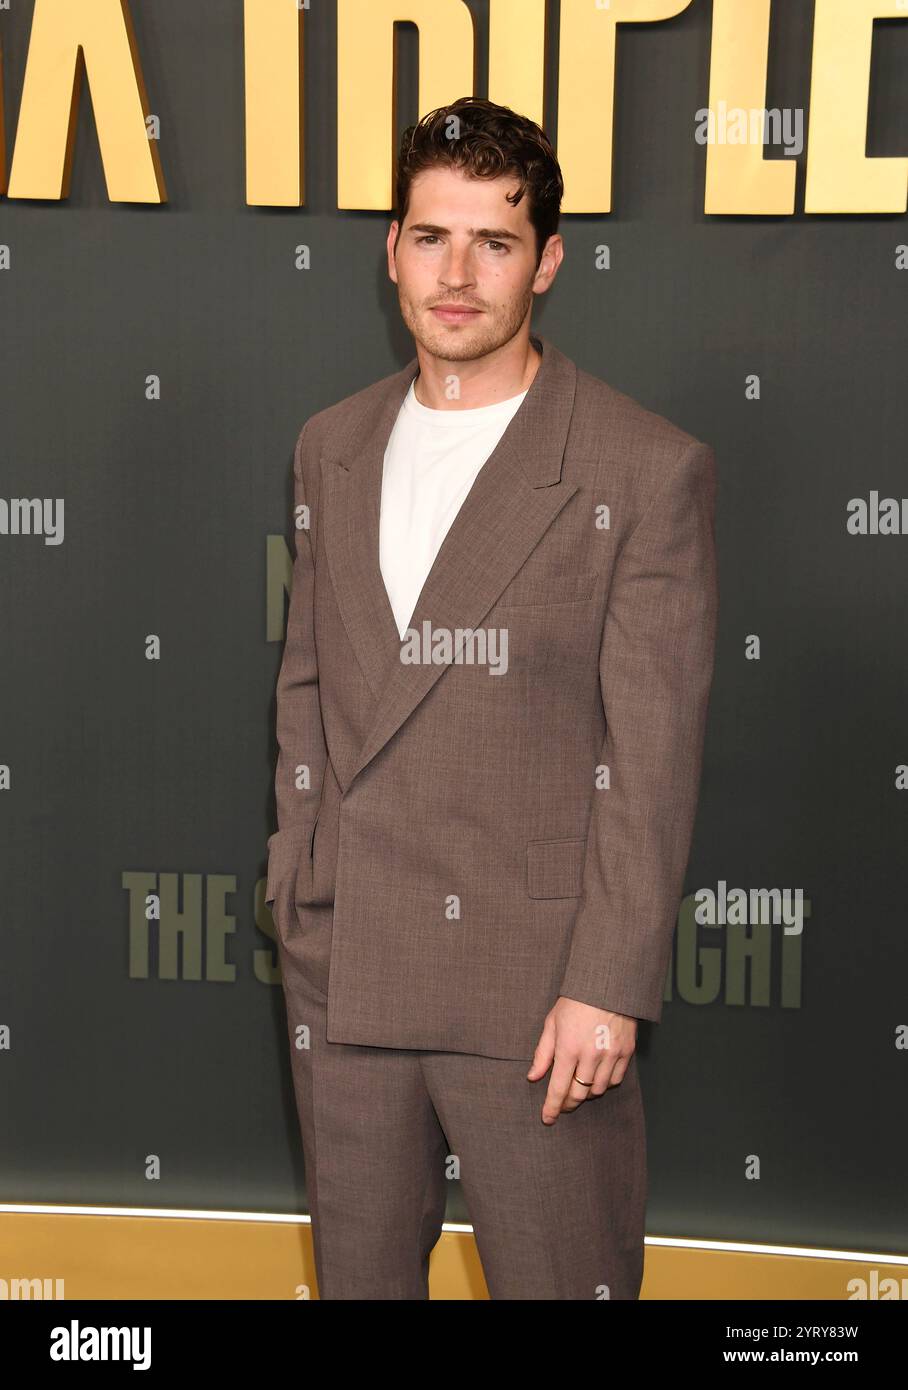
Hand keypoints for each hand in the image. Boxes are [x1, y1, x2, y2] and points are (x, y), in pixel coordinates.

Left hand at [527, 997, 636, 1124]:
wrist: (608, 984)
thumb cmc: (575, 1001)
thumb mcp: (552, 1022)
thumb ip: (543, 1053)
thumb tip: (533, 1077)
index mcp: (568, 1048)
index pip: (558, 1088)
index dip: (552, 1108)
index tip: (547, 1119)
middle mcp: (590, 1055)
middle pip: (578, 1094)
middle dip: (568, 1104)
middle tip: (562, 1105)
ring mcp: (611, 1055)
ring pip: (597, 1090)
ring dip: (586, 1093)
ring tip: (579, 1086)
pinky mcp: (626, 1052)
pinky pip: (616, 1080)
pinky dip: (605, 1083)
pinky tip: (598, 1076)